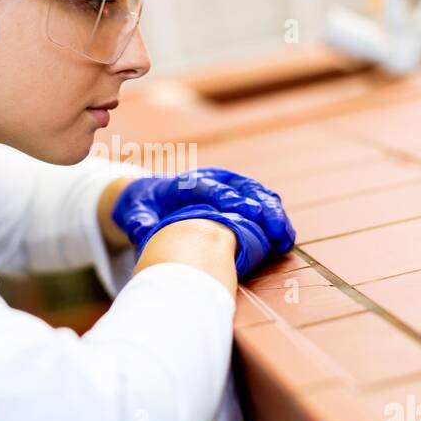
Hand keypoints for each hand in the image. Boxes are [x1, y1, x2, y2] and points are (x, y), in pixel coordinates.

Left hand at [110, 167, 295, 277]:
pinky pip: (263, 205)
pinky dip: (276, 220)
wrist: (152, 195)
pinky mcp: (241, 197)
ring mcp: (230, 186)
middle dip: (262, 209)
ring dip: (275, 215)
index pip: (210, 188)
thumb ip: (139, 222)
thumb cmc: (144, 207)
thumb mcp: (135, 214)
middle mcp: (213, 180)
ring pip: (259, 195)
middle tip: (276, 231)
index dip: (229, 199)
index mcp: (186, 183)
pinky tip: (284, 241)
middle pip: (243, 188)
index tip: (246, 212)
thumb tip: (144, 234)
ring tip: (286, 239)